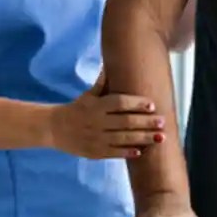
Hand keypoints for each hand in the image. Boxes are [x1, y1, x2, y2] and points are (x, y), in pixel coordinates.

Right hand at [48, 72, 164, 158]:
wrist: (54, 128)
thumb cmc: (78, 108)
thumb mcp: (89, 94)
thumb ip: (103, 82)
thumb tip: (112, 63)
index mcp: (97, 105)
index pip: (120, 103)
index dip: (137, 104)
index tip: (153, 105)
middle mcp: (97, 122)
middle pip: (125, 122)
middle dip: (146, 122)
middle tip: (163, 122)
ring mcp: (96, 139)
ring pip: (123, 139)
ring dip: (143, 138)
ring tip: (160, 137)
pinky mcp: (95, 153)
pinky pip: (114, 153)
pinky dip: (128, 152)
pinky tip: (142, 151)